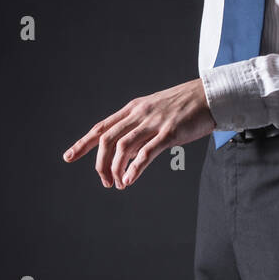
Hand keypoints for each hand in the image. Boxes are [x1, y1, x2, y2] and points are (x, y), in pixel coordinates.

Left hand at [63, 78, 214, 189]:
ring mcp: (153, 122)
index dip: (83, 143)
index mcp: (133, 109)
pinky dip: (135, 168)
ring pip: (123, 147)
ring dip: (116, 169)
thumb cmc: (184, 106)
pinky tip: (130, 180)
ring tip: (118, 184)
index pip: (101, 127)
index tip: (69, 156)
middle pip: (107, 139)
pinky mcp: (170, 132)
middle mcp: (139, 114)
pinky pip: (146, 152)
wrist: (209, 95)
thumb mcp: (154, 112)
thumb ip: (138, 130)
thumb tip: (126, 155)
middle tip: (103, 181)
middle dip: (100, 163)